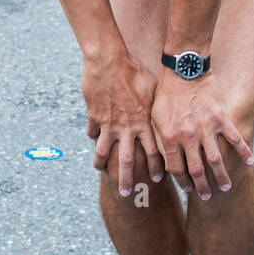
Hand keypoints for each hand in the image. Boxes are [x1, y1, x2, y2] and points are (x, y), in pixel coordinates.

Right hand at [83, 54, 163, 194]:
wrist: (108, 60)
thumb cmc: (134, 70)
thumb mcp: (150, 87)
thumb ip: (154, 105)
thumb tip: (161, 113)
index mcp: (143, 121)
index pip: (152, 150)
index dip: (155, 166)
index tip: (158, 179)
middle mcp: (126, 127)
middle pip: (126, 159)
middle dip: (127, 178)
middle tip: (127, 194)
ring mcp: (108, 123)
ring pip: (103, 150)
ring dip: (101, 163)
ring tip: (100, 171)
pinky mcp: (94, 116)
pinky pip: (92, 130)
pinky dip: (92, 136)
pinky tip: (91, 140)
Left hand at [151, 70, 253, 199]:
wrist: (184, 69)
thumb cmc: (167, 94)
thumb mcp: (155, 118)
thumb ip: (159, 142)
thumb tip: (159, 168)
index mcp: (170, 137)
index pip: (176, 169)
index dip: (182, 182)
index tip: (187, 189)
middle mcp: (189, 136)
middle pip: (197, 170)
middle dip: (203, 187)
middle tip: (208, 197)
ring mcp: (206, 127)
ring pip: (216, 160)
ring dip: (222, 177)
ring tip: (226, 187)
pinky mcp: (221, 117)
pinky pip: (235, 138)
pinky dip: (243, 151)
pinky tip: (250, 162)